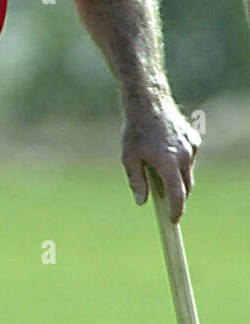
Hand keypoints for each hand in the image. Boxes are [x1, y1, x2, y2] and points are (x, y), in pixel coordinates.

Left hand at [121, 98, 199, 222]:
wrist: (148, 102)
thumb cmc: (135, 130)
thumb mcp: (128, 157)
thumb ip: (136, 181)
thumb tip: (141, 202)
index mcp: (167, 162)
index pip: (177, 194)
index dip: (176, 210)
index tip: (173, 220)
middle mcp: (183, 156)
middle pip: (186, 186)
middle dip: (178, 196)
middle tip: (167, 202)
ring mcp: (191, 147)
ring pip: (187, 171)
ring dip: (177, 176)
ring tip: (160, 170)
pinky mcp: (194, 139)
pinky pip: (189, 157)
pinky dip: (180, 161)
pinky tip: (165, 151)